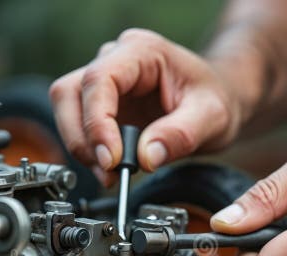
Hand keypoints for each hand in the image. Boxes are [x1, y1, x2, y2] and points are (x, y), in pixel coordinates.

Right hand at [49, 29, 241, 185]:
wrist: (219, 99)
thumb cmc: (216, 98)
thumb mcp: (212, 117)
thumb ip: (181, 135)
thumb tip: (145, 157)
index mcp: (141, 51)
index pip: (99, 80)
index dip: (97, 123)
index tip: (111, 159)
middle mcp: (116, 60)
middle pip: (70, 93)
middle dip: (83, 138)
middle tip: (109, 171)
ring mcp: (105, 82)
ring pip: (66, 109)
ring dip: (81, 146)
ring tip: (111, 173)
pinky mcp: (101, 105)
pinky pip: (78, 126)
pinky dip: (88, 151)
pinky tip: (111, 168)